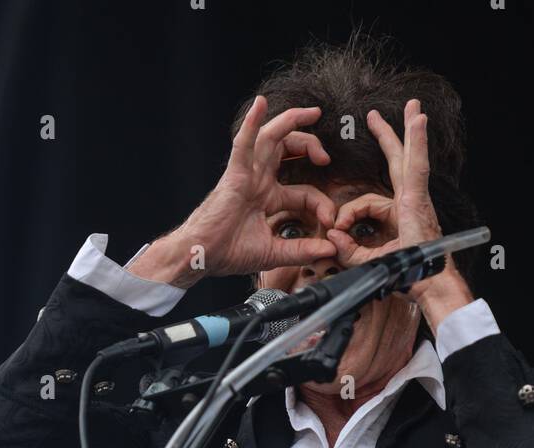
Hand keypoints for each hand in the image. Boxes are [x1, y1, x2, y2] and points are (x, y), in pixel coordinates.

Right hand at [129, 96, 337, 285]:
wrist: (203, 255)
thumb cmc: (230, 252)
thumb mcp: (274, 252)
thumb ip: (302, 250)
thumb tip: (330, 249)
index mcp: (269, 197)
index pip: (305, 190)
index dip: (321, 203)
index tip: (330, 220)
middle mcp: (259, 180)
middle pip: (288, 149)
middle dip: (310, 144)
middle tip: (326, 157)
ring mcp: (247, 174)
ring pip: (271, 138)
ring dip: (291, 121)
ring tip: (313, 113)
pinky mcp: (234, 175)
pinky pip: (243, 145)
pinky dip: (251, 124)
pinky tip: (260, 105)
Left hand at [325, 99, 472, 324]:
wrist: (429, 287)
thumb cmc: (406, 279)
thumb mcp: (369, 263)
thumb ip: (349, 250)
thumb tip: (333, 236)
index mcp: (399, 217)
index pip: (367, 204)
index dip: (348, 214)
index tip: (337, 229)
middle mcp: (409, 203)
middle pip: (396, 163)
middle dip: (388, 138)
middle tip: (376, 117)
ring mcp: (416, 200)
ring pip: (409, 159)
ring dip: (409, 131)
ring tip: (413, 110)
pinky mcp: (418, 199)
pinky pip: (417, 166)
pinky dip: (418, 143)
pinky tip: (418, 122)